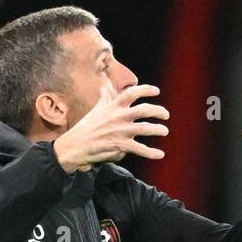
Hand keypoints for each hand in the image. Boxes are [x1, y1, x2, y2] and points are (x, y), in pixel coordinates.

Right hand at [53, 82, 168, 172]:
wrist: (75, 146)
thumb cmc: (86, 128)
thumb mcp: (95, 110)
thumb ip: (104, 98)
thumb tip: (105, 86)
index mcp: (113, 106)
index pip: (132, 93)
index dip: (146, 90)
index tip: (156, 91)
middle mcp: (118, 117)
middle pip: (143, 110)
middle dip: (157, 111)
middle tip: (166, 114)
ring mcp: (120, 131)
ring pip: (144, 128)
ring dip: (157, 129)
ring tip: (165, 131)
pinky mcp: (119, 145)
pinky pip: (139, 148)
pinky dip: (151, 152)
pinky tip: (160, 154)